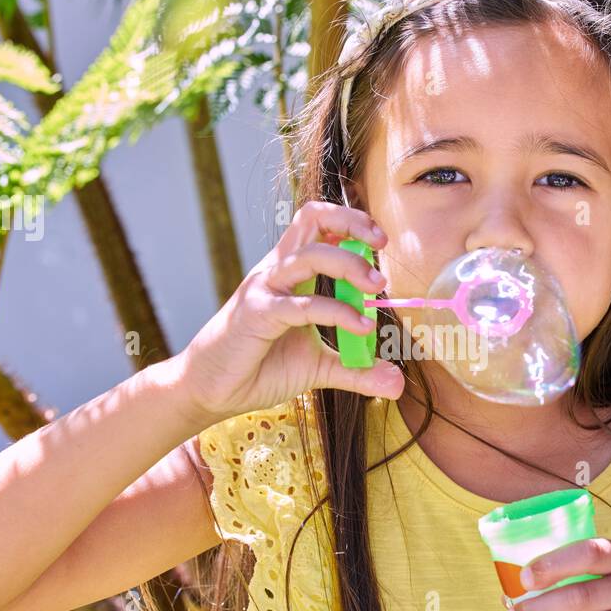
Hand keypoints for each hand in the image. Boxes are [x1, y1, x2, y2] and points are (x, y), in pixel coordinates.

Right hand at [177, 201, 404, 422]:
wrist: (213, 391)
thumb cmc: (261, 368)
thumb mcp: (318, 367)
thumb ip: (356, 369)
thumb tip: (397, 382)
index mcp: (291, 273)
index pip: (319, 224)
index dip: (352, 222)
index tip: (380, 241)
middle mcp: (277, 272)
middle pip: (312, 220)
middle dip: (352, 225)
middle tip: (382, 251)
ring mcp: (265, 290)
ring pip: (309, 256)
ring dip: (349, 266)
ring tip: (376, 287)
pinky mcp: (257, 315)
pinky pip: (302, 306)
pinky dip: (336, 313)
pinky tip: (360, 327)